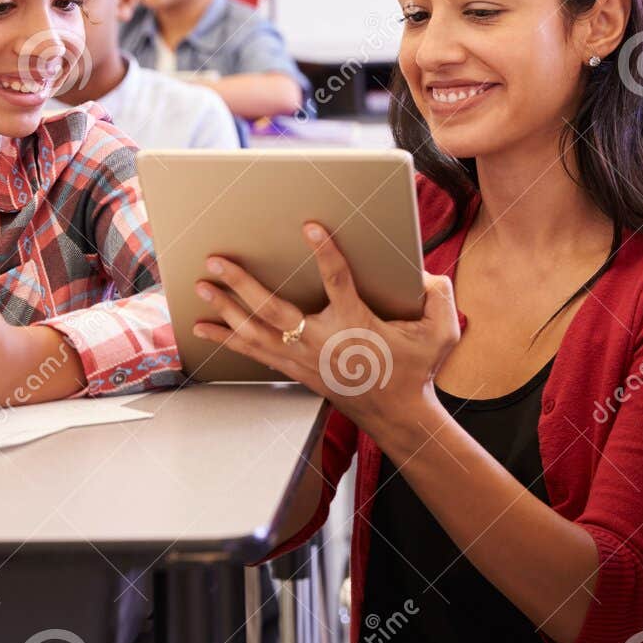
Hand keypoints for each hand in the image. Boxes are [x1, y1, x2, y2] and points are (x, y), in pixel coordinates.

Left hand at [191, 223, 460, 438]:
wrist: (398, 415)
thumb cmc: (416, 369)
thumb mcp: (440, 331)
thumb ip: (438, 296)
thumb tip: (422, 273)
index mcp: (357, 324)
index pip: (338, 281)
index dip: (326, 253)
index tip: (310, 227)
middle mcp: (323, 341)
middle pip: (275, 310)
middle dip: (243, 285)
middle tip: (218, 262)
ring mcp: (305, 359)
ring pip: (257, 332)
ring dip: (226, 309)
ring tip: (201, 287)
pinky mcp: (296, 370)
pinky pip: (255, 353)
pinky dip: (228, 339)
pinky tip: (203, 327)